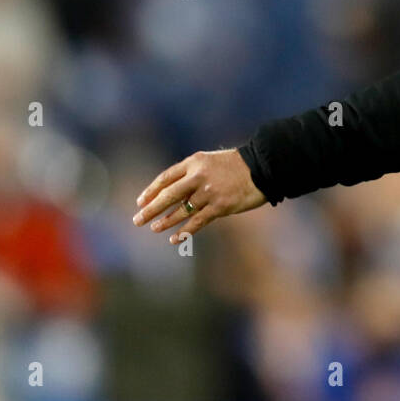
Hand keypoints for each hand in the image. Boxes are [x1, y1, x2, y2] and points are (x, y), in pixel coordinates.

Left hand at [133, 149, 264, 244]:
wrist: (262, 167)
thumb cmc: (237, 165)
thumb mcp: (211, 161)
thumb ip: (193, 173)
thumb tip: (173, 191)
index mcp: (194, 162)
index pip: (166, 178)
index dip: (151, 191)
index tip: (140, 202)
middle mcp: (198, 176)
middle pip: (168, 195)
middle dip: (151, 209)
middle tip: (137, 220)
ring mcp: (209, 192)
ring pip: (181, 210)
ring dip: (166, 220)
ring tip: (154, 228)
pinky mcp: (220, 206)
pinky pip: (197, 222)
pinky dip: (184, 232)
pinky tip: (175, 239)